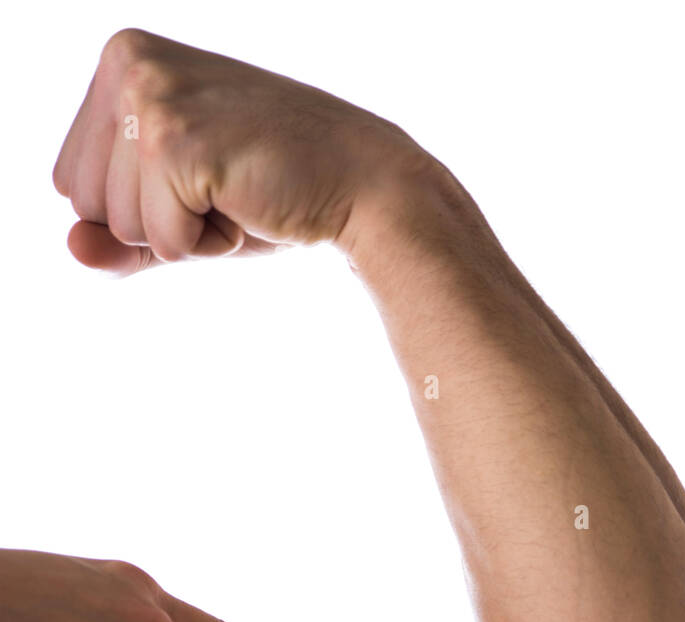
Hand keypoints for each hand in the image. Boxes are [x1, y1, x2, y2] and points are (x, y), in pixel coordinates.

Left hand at [52, 27, 421, 274]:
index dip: (140, 209)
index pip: (73, 182)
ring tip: (237, 193)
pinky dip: (208, 245)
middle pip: (88, 203)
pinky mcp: (176, 142)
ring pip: (121, 226)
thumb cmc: (271, 192)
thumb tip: (71, 247)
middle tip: (223, 186)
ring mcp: (151, 98)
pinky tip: (247, 204)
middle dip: (156, 223)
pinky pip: (162, 242)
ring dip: (185, 234)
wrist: (361, 183)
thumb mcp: (179, 213)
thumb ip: (117, 238)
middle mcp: (128, 62)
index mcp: (122, 59)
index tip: (203, 175)